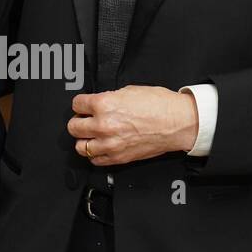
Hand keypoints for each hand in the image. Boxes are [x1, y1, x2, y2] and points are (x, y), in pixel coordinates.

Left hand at [67, 86, 198, 165]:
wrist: (178, 123)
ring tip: (92, 135)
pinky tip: (102, 146)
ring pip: (81, 147)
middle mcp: (104, 125)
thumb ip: (109, 98)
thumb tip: (98, 103)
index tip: (84, 106)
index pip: (77, 104)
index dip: (81, 104)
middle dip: (79, 121)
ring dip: (84, 140)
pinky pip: (95, 160)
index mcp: (105, 104)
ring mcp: (110, 144)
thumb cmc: (160, 105)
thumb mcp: (129, 91)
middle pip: (73, 127)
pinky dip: (96, 154)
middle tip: (86, 119)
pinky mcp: (118, 158)